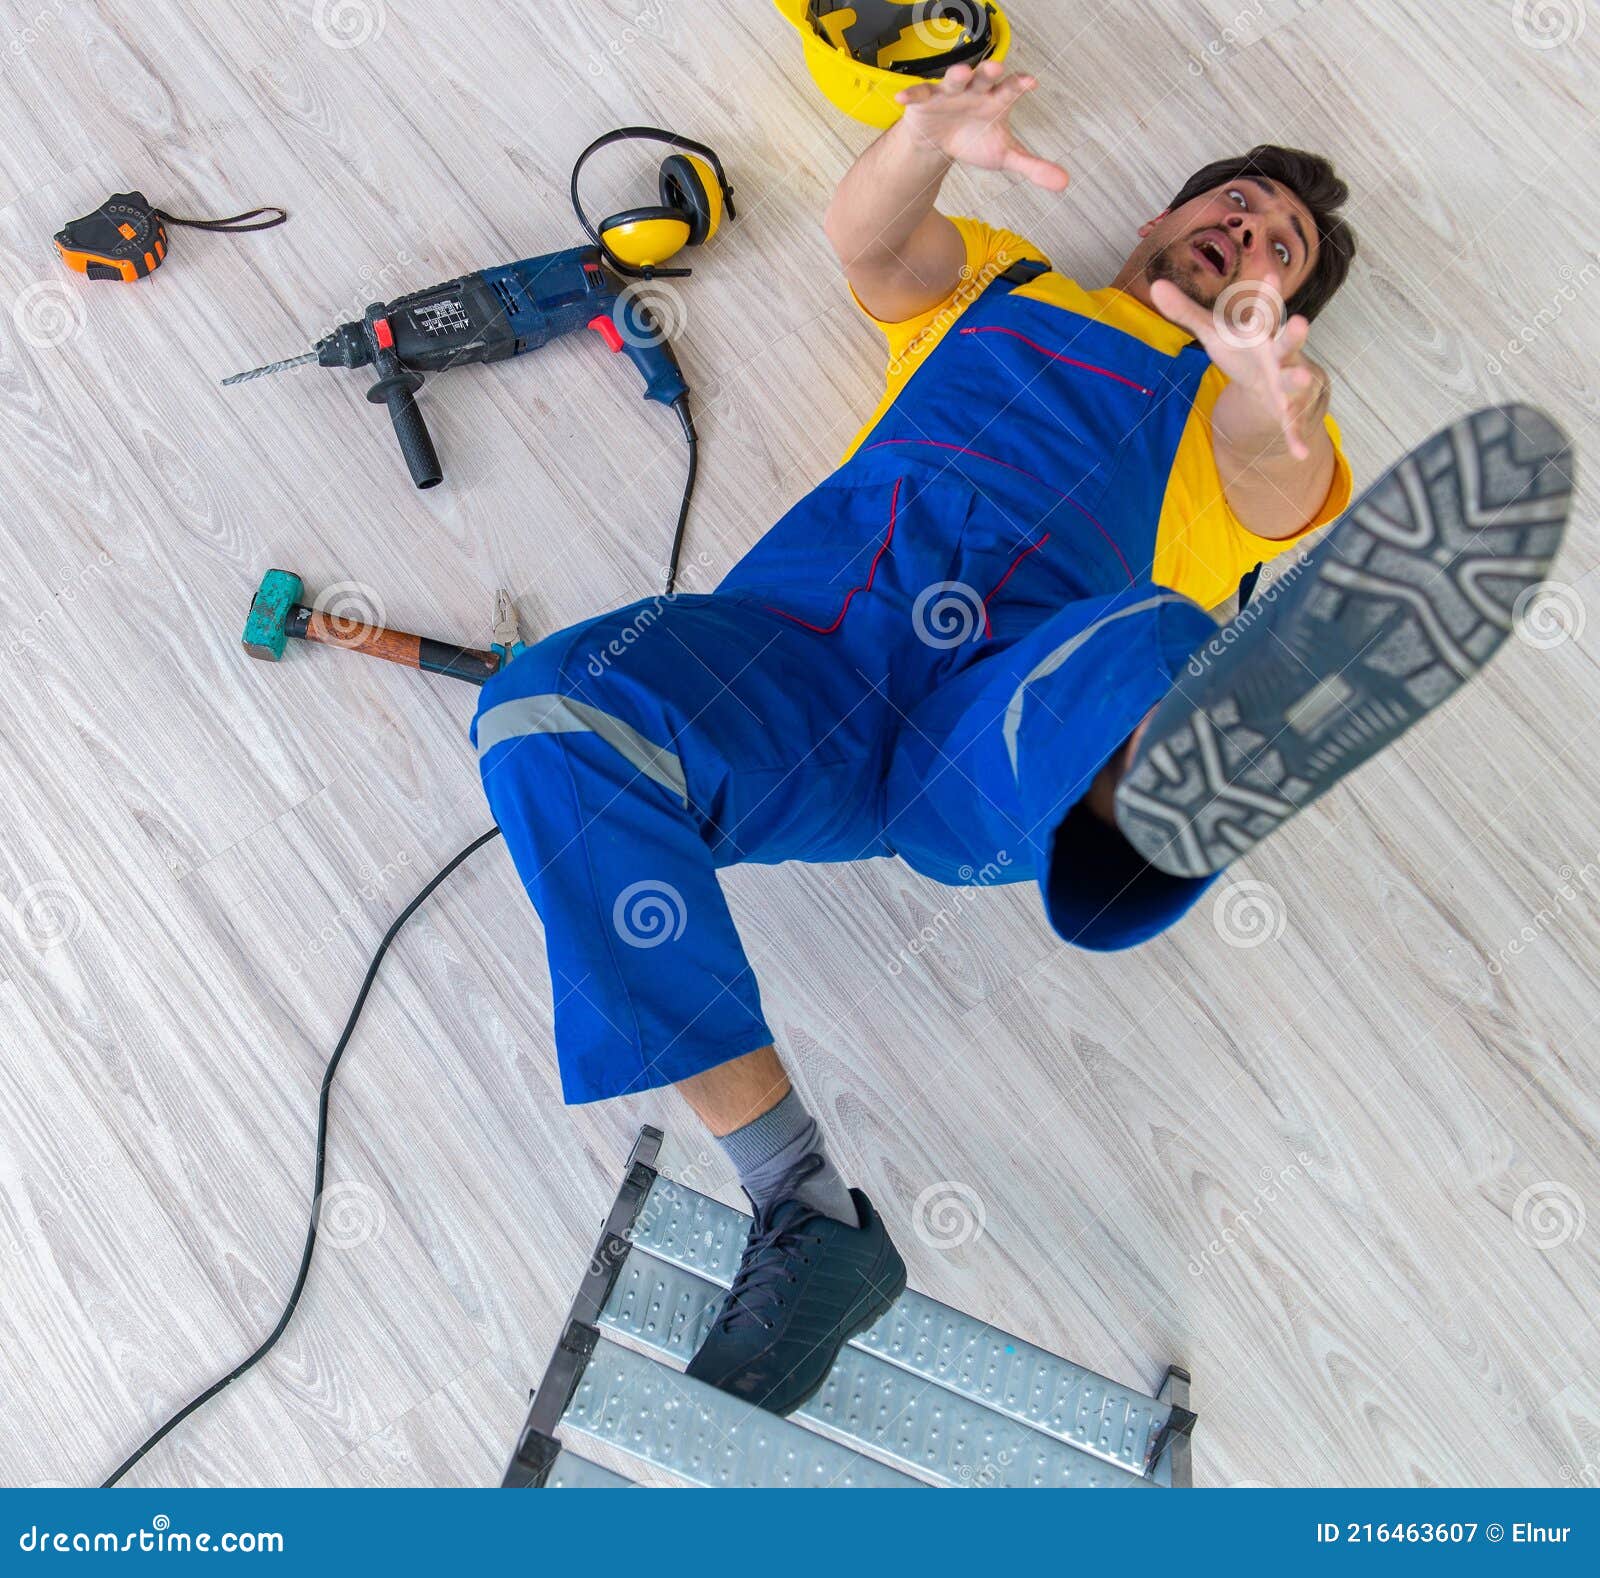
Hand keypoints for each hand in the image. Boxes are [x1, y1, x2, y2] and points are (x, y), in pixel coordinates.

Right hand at [895, 61, 1069, 191]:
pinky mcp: (925, 100)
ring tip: (960, 74)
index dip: (1020, 84)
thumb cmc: (976, 139)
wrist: (942, 141)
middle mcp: (975, 90)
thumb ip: (1033, 166)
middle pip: (984, 78)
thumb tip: (1065, 183)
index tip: (1031, 83)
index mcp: (996, 99)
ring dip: (956, 76)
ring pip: (954, 80)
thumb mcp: (1005, 155)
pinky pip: (918, 94)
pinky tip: (902, 97)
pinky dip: (911, 93)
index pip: (1011, 89)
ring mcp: (949, 93)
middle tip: (997, 68)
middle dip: (989, 73)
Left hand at [1150, 271, 1327, 460]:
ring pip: (1295, 380)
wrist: (1272, 386)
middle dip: (1295, 334)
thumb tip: (1157, 285)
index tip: (1270, 272)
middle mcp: (1280, 355)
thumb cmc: (1244, 352)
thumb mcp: (1214, 334)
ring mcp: (1287, 382)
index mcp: (1262, 333)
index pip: (1264, 310)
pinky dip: (1296, 438)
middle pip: (1289, 342)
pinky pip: (1293, 425)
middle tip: (1301, 321)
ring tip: (1303, 378)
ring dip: (1299, 380)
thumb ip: (1187, 312)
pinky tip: (1299, 453)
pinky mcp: (1288, 411)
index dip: (1266, 293)